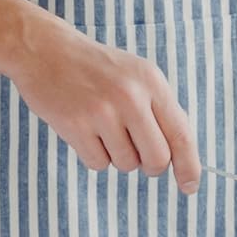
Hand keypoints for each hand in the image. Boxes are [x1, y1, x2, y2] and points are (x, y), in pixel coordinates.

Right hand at [10, 16, 199, 190]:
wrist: (46, 50)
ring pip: (127, 164)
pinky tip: (86, 132)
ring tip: (104, 129)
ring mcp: (102, 112)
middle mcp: (131, 97)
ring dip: (118, 157)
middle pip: (157, 158)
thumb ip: (160, 111)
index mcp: (152, 82)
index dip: (189, 165)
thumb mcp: (138, 77)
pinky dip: (95, 156)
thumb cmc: (98, 69)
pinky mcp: (75, 125)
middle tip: (138, 153)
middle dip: (150, 165)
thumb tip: (180, 156)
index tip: (190, 186)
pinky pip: (98, 164)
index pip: (181, 133)